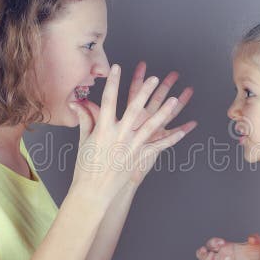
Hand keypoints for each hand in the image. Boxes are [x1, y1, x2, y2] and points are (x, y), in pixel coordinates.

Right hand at [68, 64, 187, 205]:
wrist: (93, 191)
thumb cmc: (86, 166)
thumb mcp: (84, 140)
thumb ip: (85, 119)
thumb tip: (75, 102)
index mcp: (103, 129)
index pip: (108, 100)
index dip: (113, 83)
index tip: (117, 68)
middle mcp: (118, 136)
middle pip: (134, 109)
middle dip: (145, 92)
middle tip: (154, 78)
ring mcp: (131, 147)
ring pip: (151, 125)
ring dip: (164, 111)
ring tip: (174, 99)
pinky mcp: (140, 157)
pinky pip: (159, 146)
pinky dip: (172, 138)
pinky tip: (183, 130)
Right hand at [196, 234, 259, 259]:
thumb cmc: (255, 258)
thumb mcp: (256, 248)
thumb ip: (255, 241)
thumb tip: (253, 237)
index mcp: (224, 248)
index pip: (212, 243)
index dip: (214, 242)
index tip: (221, 243)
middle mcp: (219, 258)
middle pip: (203, 254)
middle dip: (202, 252)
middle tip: (205, 251)